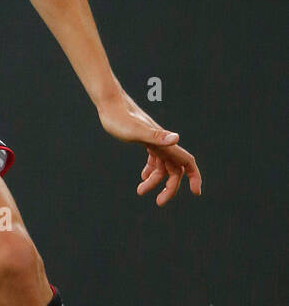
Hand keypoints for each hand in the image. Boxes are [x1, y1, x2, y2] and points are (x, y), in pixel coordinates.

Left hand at [97, 89, 201, 205]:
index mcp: (164, 143)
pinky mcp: (144, 139)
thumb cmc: (119, 117)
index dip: (194, 177)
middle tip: (159, 202)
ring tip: (140, 191)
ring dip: (154, 181)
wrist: (109, 103)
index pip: (186, 162)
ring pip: (162, 166)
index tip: (195, 192)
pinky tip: (142, 177)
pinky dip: (151, 170)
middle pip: (175, 169)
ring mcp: (154, 141)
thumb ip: (156, 136)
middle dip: (170, 187)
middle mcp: (162, 142)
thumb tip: (177, 138)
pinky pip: (154, 158)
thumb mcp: (136, 130)